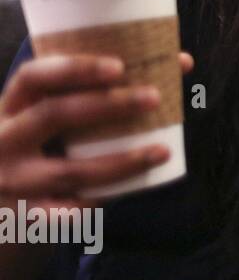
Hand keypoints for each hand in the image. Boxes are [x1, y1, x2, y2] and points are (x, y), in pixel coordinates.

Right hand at [0, 52, 193, 209]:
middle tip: (154, 97)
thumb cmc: (43, 144)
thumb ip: (100, 91)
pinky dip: (103, 200)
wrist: (1, 204)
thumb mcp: (49, 115)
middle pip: (53, 115)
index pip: (32, 76)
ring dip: (122, 162)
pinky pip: (71, 211)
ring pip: (70, 171)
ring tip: (162, 151)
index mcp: (10, 106)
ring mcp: (12, 181)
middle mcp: (3, 140)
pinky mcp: (25, 216)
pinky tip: (132, 189)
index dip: (73, 68)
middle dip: (107, 105)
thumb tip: (179, 63)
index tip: (119, 66)